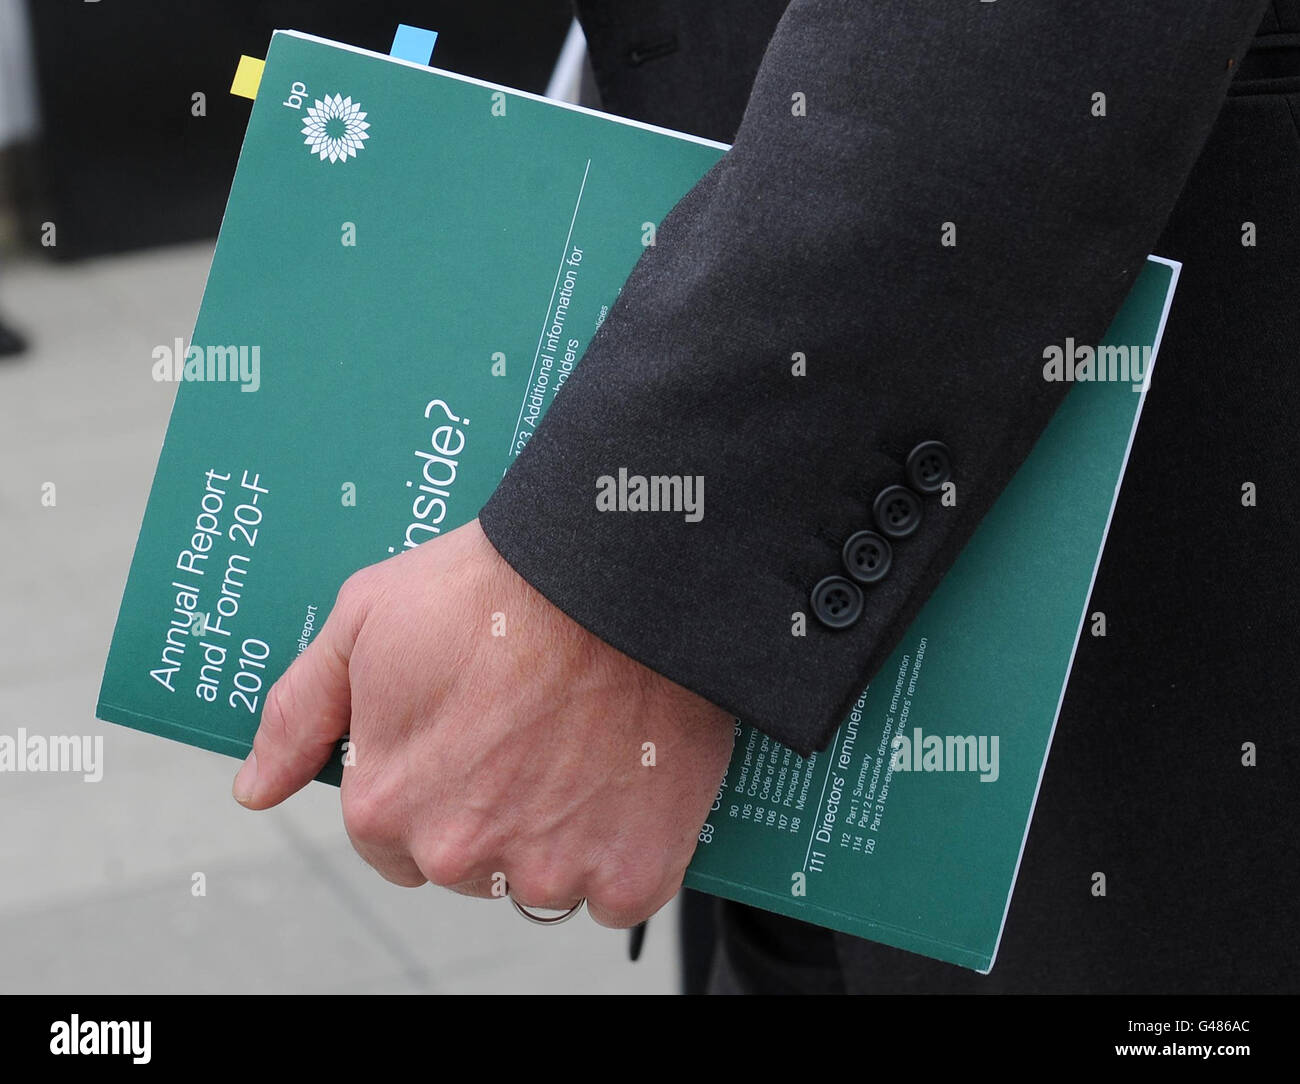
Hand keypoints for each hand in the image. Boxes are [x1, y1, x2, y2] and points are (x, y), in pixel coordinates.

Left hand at [231, 518, 735, 926]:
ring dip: (563, 833)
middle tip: (533, 730)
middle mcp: (459, 854)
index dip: (432, 784)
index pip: (390, 839)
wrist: (617, 575)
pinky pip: (621, 888)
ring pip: (546, 880)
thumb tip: (255, 789)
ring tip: (586, 745)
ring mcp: (550, 870)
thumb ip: (300, 714)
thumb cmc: (495, 585)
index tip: (473, 738)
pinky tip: (629, 779)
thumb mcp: (365, 620)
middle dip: (495, 813)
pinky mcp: (631, 872)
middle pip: (469, 864)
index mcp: (386, 805)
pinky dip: (628, 846)